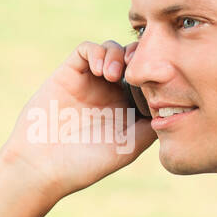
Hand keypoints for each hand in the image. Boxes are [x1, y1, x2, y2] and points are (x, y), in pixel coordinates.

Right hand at [0, 39, 155, 199]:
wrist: (42, 167)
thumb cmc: (84, 165)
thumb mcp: (127, 149)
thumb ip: (151, 127)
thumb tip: (174, 106)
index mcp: (128, 110)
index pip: (150, 81)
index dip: (157, 76)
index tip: (159, 84)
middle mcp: (110, 94)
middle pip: (133, 60)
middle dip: (141, 58)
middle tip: (141, 67)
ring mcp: (89, 82)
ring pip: (113, 50)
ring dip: (119, 54)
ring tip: (114, 74)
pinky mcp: (69, 74)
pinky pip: (87, 50)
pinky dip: (98, 52)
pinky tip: (101, 71)